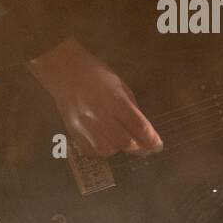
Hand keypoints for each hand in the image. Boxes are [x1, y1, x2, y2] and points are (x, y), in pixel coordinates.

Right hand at [28, 36, 162, 158]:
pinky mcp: (73, 131)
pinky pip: (91, 150)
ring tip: (122, 142)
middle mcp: (101, 115)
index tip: (158, 146)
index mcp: (116, 100)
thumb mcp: (120, 86)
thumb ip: (131, 108)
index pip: (139, 127)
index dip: (151, 140)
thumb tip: (142, 129)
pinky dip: (101, 150)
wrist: (65, 71)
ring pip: (107, 150)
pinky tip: (105, 142)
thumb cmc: (97, 75)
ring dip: (119, 149)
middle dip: (139, 148)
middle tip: (145, 149)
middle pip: (125, 143)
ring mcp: (85, 125)